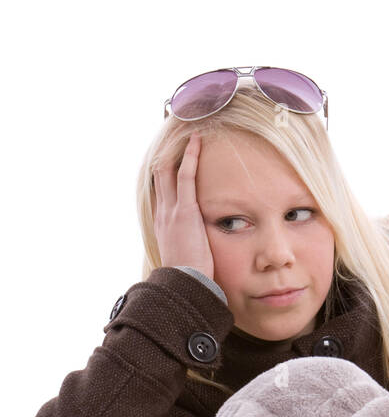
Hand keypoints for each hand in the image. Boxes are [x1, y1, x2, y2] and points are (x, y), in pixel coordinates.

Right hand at [152, 131, 214, 277]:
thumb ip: (189, 247)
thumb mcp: (185, 258)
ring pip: (169, 170)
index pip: (161, 191)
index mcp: (162, 223)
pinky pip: (185, 175)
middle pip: (159, 175)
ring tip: (189, 132)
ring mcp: (171, 210)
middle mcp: (163, 213)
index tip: (171, 158)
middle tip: (176, 135)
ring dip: (179, 150)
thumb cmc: (188, 277)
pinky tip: (197, 141)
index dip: (164, 173)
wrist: (183, 285)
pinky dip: (190, 156)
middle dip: (167, 154)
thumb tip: (200, 250)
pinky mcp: (185, 210)